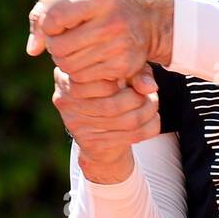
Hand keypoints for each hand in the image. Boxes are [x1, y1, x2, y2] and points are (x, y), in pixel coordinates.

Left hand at [26, 0, 174, 81]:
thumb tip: (33, 49)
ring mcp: (119, 48)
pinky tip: (89, 57)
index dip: (48, 24)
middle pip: (59, 48)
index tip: (55, 22)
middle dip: (55, 44)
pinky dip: (80, 71)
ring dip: (65, 59)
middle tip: (64, 38)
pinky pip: (83, 78)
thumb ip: (48, 9)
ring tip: (77, 46)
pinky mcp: (123, 68)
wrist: (151, 16)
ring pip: (68, 66)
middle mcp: (111, 24)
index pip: (55, 18)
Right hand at [51, 65, 160, 183]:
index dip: (126, 76)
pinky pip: (128, 137)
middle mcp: (65, 100)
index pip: (100, 77)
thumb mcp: (123, 73)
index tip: (137, 77)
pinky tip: (152, 120)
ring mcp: (75, 124)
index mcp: (66, 75)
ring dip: (147, 113)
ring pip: (125, 121)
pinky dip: (148, 128)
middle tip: (151, 95)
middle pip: (112, 103)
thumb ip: (137, 73)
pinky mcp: (90, 144)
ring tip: (153, 105)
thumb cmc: (110, 91)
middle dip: (140, 99)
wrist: (98, 132)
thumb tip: (150, 87)